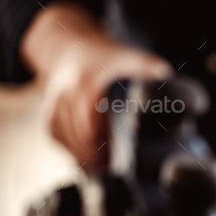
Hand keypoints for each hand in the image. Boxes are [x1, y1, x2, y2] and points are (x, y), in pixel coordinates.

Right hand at [22, 2, 172, 165]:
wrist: (68, 48)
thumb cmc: (100, 56)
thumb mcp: (124, 55)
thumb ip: (144, 64)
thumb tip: (165, 72)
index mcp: (85, 84)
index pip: (90, 121)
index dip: (104, 141)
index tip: (119, 155)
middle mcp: (65, 96)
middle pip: (79, 135)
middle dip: (97, 153)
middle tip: (117, 166)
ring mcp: (54, 106)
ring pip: (67, 139)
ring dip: (85, 156)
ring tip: (106, 167)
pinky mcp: (50, 115)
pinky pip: (57, 138)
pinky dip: (72, 150)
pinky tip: (88, 160)